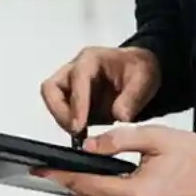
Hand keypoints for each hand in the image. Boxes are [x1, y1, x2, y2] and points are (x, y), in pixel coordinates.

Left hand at [35, 125, 195, 195]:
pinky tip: (105, 191)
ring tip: (76, 179)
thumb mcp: (152, 136)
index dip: (63, 177)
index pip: (89, 187)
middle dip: (73, 187)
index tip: (45, 171)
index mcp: (139, 193)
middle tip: (56, 173)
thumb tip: (88, 147)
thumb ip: (116, 140)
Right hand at [41, 46, 160, 134]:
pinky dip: (69, 124)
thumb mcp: (145, 80)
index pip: (76, 78)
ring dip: (62, 119)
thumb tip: (119, 115)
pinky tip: (84, 136)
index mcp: (91, 59)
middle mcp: (75, 70)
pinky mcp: (73, 101)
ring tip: (80, 135)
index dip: (76, 102)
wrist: (141, 73)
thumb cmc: (141, 70)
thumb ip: (132, 97)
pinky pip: (62, 112)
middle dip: (59, 111)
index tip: (79, 125)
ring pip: (52, 100)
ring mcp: (71, 85)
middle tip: (74, 130)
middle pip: (51, 88)